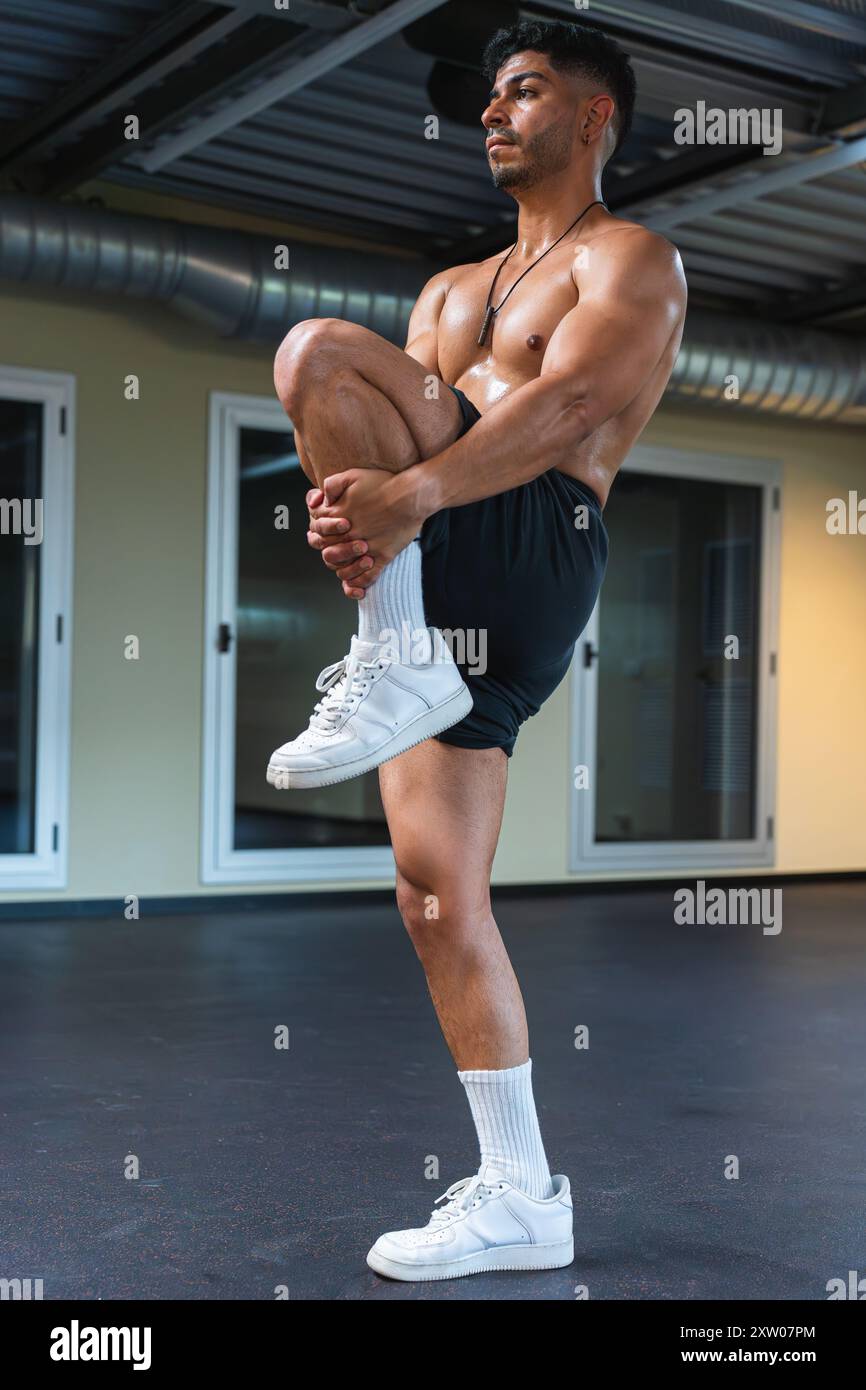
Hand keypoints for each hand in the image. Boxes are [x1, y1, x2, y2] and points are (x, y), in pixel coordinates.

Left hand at [307, 469, 425, 598]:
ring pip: (343, 570)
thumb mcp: (353, 475)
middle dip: (329, 551)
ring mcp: (366, 548)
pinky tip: (359, 581)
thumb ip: (332, 485)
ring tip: (348, 563)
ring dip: (342, 568)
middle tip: (337, 547)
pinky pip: (367, 577)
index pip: (317, 531)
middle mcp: (349, 535)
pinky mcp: (382, 557)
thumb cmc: (384, 484)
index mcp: (339, 517)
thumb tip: (322, 499)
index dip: (318, 532)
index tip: (326, 532)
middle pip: (327, 552)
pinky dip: (360, 583)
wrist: (411, 495)